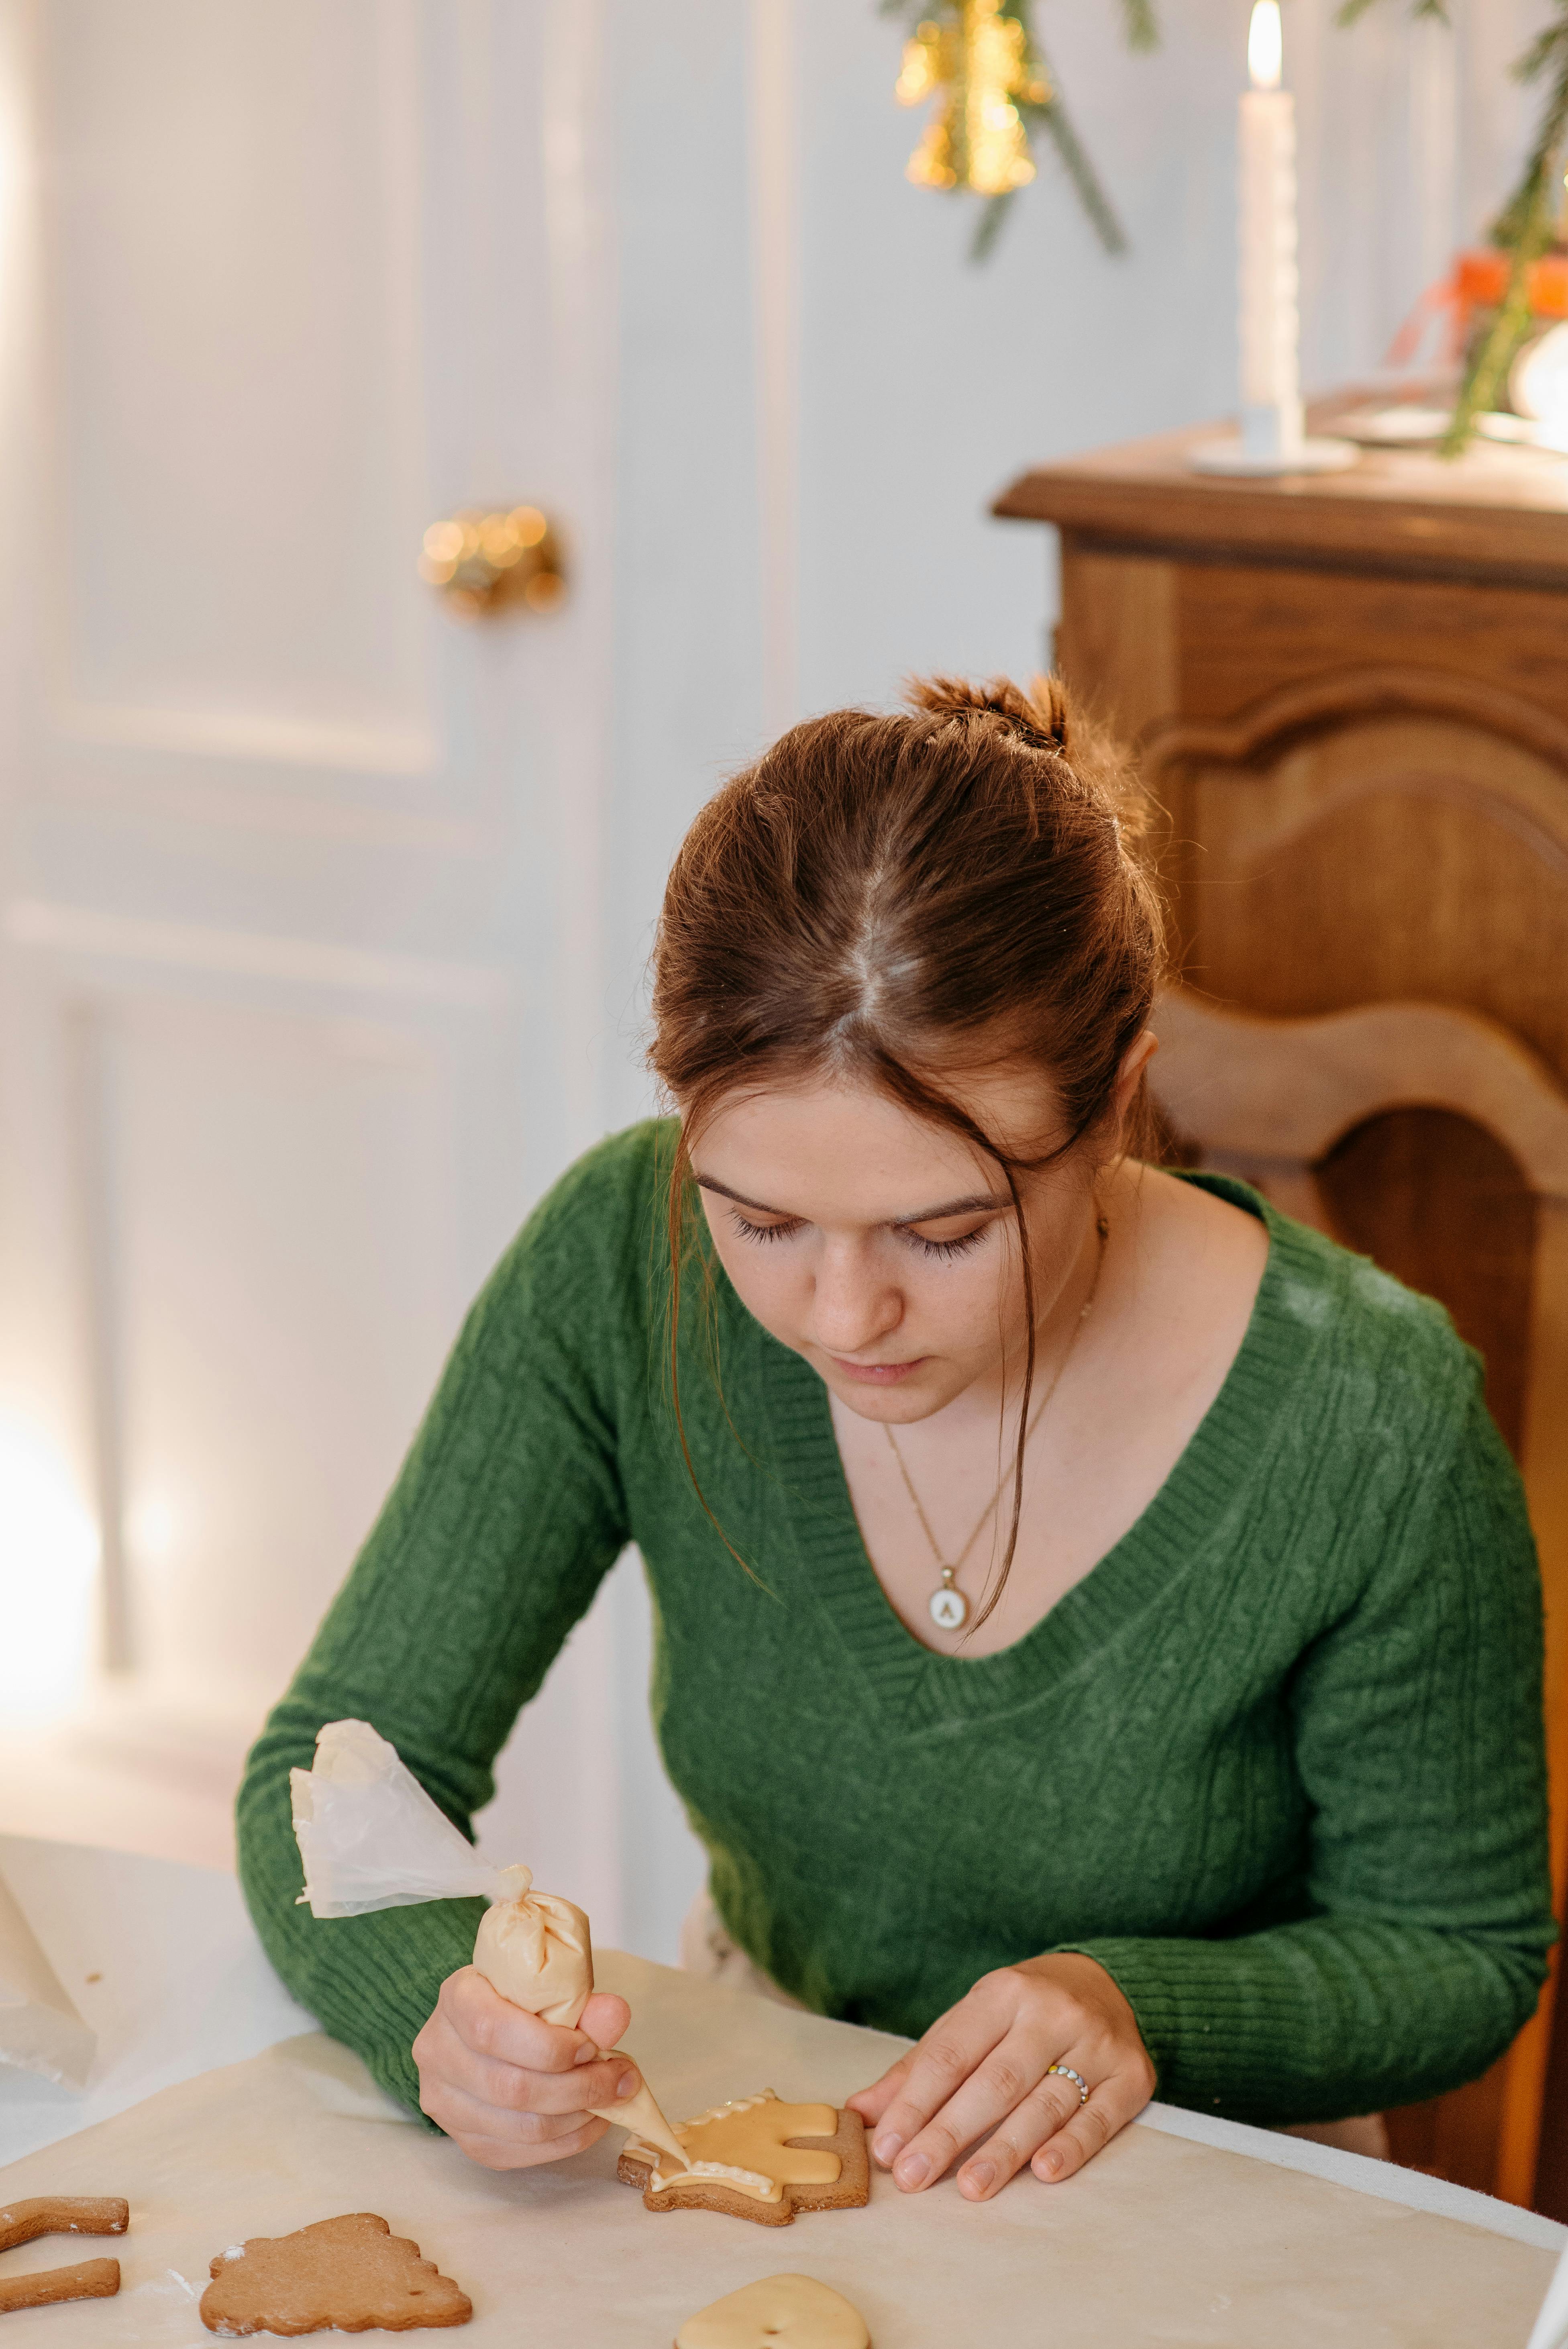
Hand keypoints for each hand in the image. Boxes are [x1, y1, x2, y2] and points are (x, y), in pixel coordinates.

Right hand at [412, 1966, 642, 2170]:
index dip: (549, 2047)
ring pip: (518, 2127)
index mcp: (456, 1999)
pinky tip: (590, 2121)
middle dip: (578, 2088)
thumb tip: (615, 2016)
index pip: (492, 2030)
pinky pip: (518, 2153)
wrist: (488, 2021)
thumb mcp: (549, 1988)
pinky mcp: (461, 2138)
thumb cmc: (523, 2000)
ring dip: (577, 2119)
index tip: (592, 2047)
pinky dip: (565, 2142)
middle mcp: (437, 2051)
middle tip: (621, 2079)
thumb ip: (582, 2003)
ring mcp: (443, 2101)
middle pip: (510, 2087)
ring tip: (611, 2100)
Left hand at [845, 1953, 1154, 2200]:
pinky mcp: (1131, 2075)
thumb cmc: (1023, 2014)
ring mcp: (1095, 2043)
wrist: (1109, 1983)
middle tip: (914, 2177)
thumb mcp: (971, 2023)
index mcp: (1002, 1992)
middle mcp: (1050, 2012)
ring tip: (971, 2188)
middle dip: (949, 2132)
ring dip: (1005, 2149)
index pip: (950, 2053)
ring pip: (1044, 2103)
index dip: (915, 2103)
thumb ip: (919, 2069)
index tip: (886, 2148)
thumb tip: (860, 2111)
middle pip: (993, 2081)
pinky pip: (1100, 2117)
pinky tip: (1045, 2171)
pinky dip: (1072, 2145)